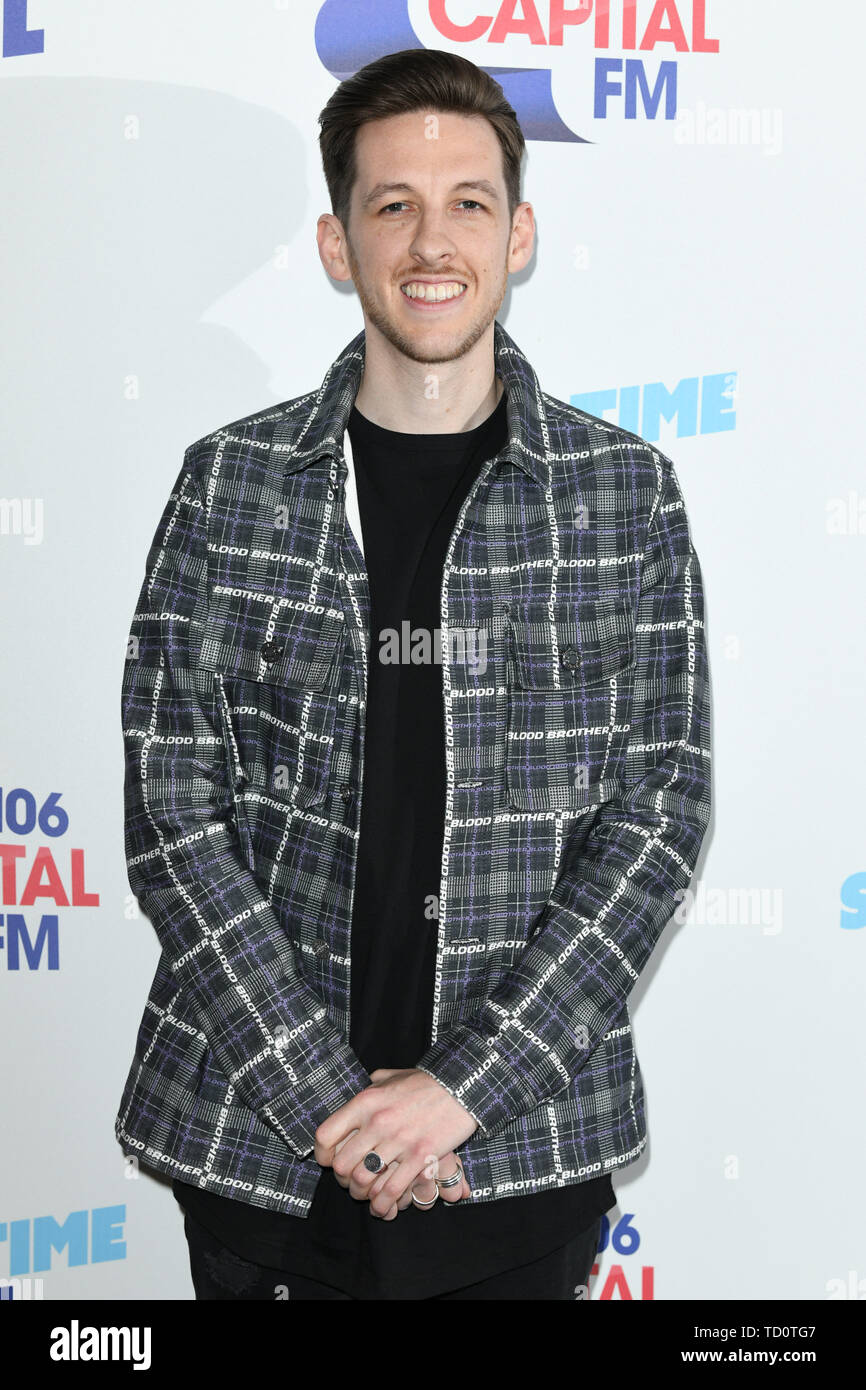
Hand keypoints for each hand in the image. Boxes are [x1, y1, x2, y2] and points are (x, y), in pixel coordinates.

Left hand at [315, 1067, 476, 1218]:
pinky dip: (383, 1205)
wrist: (462, 1086)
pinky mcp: (420, 1157)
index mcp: (366, 1102)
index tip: (329, 1161)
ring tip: (367, 1196)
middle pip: (342, 1164)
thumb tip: (366, 1083)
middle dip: (343, 1180)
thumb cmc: (426, 1081)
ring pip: (364, 1180)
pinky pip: (392, 1190)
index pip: (326, 1135)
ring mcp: (399, 1141)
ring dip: (362, 1194)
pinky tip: (383, 1208)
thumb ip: (375, 1082)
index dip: (323, 1155)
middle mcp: (378, 1122)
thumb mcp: (394, 1076)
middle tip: (351, 1182)